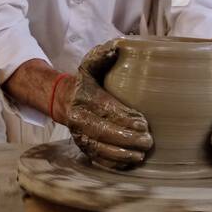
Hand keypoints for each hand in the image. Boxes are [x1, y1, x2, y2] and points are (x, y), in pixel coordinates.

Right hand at [63, 39, 152, 169]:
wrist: (63, 100)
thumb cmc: (85, 82)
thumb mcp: (90, 65)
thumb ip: (102, 55)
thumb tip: (118, 47)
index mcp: (84, 99)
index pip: (106, 109)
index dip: (125, 117)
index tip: (143, 122)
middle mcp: (79, 119)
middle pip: (104, 132)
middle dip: (127, 139)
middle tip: (148, 141)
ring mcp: (80, 136)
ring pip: (100, 149)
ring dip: (121, 154)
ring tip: (141, 155)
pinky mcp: (83, 147)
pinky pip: (97, 159)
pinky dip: (113, 164)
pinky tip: (129, 163)